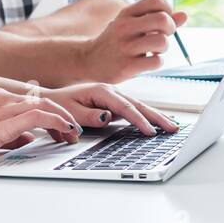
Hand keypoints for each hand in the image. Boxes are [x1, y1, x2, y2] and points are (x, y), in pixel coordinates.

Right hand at [0, 88, 83, 165]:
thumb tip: (30, 139)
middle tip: (74, 130)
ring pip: (44, 106)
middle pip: (43, 100)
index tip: (64, 127)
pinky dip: (55, 121)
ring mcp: (2, 109)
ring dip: (63, 119)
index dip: (53, 112)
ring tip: (73, 133)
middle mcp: (2, 98)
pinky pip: (36, 116)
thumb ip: (11, 135)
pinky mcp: (1, 123)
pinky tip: (64, 129)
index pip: (34, 100)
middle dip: (63, 115)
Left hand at [43, 83, 180, 134]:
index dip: (139, 120)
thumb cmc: (59, 105)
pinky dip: (146, 116)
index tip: (150, 131)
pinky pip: (134, 110)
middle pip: (139, 104)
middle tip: (173, 127)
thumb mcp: (70, 111)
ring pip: (139, 106)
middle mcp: (111, 92)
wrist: (50, 99)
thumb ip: (89, 116)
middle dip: (157, 116)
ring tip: (171, 126)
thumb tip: (108, 118)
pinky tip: (156, 122)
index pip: (125, 107)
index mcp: (102, 91)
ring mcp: (114, 97)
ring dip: (156, 116)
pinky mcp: (114, 103)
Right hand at [77, 0, 187, 82]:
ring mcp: (125, 47)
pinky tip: (147, 62)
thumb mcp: (132, 24)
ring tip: (154, 51)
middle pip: (162, 20)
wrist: (89, 61)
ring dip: (164, 47)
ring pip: (161, 41)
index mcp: (127, 13)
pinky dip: (157, 62)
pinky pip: (156, 62)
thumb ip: (157, 18)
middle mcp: (125, 27)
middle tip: (164, 35)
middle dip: (171, 28)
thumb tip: (185, 15)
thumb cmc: (117, 41)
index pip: (156, 0)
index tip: (164, 20)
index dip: (167, 9)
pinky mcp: (126, 66)